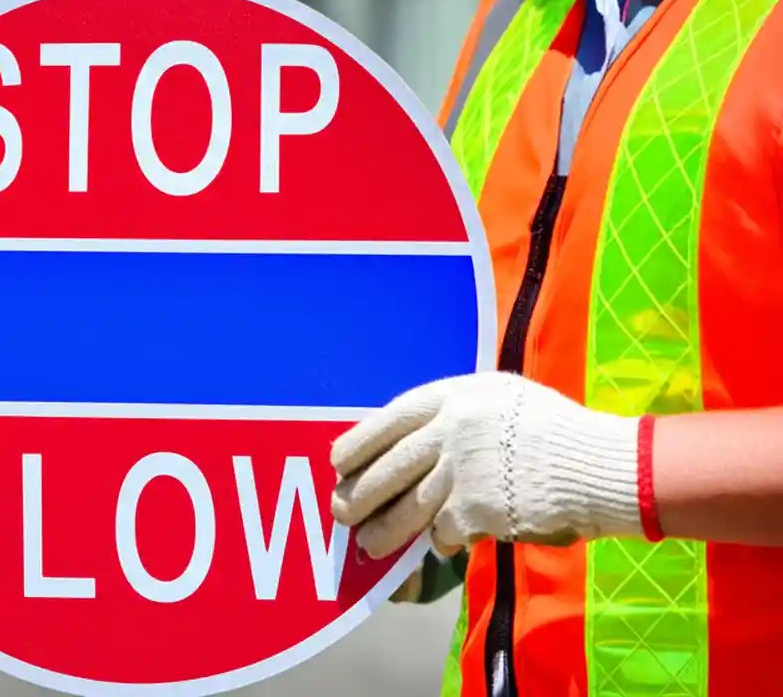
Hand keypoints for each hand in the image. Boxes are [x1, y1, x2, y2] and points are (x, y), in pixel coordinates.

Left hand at [330, 372, 643, 558]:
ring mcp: (463, 470)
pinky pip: (443, 532)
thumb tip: (409, 445)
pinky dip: (441, 542)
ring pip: (405, 508)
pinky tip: (445, 546)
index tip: (338, 461)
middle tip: (342, 512)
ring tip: (370, 545)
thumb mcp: (502, 400)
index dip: (359, 443)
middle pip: (389, 468)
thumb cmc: (555, 433)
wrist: (604, 466)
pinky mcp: (477, 510)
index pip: (390, 419)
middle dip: (360, 495)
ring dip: (384, 532)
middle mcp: (453, 429)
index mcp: (457, 396)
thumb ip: (456, 416)